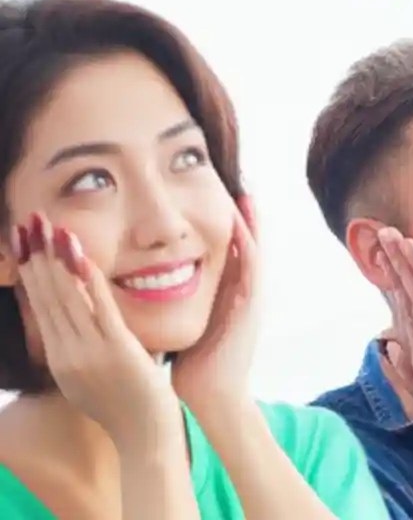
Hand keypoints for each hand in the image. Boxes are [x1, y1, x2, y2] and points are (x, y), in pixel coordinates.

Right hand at [12, 214, 180, 449]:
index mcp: (59, 358)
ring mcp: (89, 351)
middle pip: (44, 296)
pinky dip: (87, 278)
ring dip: (55, 258)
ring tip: (47, 225)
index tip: (22, 241)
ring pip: (65, 297)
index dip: (29, 271)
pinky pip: (98, 308)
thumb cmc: (125, 405)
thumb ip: (82, 347)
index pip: (39, 306)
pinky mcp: (116, 350)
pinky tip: (80, 252)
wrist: (146, 435)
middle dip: (35, 255)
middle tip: (27, 220)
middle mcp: (67, 353)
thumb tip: (79, 318)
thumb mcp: (91, 375)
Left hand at [171, 196, 259, 410]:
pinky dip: (249, 242)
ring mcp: (252, 299)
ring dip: (251, 221)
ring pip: (255, 249)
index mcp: (231, 298)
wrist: (211, 398)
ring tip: (246, 192)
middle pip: (249, 246)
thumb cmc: (194, 370)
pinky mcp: (251, 305)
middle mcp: (246, 294)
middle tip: (241, 185)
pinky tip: (241, 220)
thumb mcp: (188, 328)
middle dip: (245, 217)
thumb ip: (181, 309)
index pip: (233, 254)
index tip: (219, 200)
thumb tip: (154, 293)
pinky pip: (253, 265)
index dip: (230, 227)